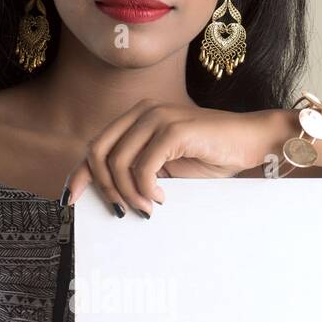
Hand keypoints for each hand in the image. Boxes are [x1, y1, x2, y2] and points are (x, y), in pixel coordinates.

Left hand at [64, 99, 271, 215]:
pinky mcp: (174, 129)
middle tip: (121, 210)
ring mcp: (157, 116)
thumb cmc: (210, 157)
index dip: (81, 174)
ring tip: (145, 208)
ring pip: (118, 161)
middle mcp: (142, 112)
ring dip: (127, 192)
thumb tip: (108, 197)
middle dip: (104, 187)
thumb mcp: (165, 167)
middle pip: (99, 152)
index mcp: (136, 118)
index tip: (72, 200)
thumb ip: (138, 173)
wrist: (250, 143)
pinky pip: (143, 166)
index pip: (96, 146)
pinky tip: (160, 198)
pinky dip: (146, 188)